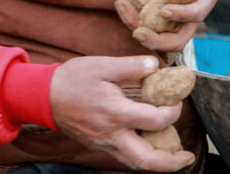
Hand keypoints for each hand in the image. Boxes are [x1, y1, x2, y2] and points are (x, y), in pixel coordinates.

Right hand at [49, 55, 195, 171]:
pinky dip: (142, 156)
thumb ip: (131, 66)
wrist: (42, 96)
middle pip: (145, 159)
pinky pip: (124, 157)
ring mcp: (104, 143)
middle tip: (187, 157)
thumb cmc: (73, 79)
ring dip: (157, 164)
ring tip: (175, 158)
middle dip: (170, 162)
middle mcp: (111, 134)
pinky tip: (152, 146)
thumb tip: (156, 65)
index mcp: (115, 113)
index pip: (155, 121)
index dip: (173, 112)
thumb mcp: (103, 65)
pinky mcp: (99, 145)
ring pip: (134, 163)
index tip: (176, 101)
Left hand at [115, 0, 223, 52]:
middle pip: (174, 40)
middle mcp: (187, 15)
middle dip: (155, 40)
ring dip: (134, 22)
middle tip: (138, 32)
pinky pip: (140, 11)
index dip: (181, 16)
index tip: (164, 10)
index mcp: (204, 2)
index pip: (195, 15)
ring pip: (152, 30)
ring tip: (121, 3)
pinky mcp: (155, 9)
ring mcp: (169, 16)